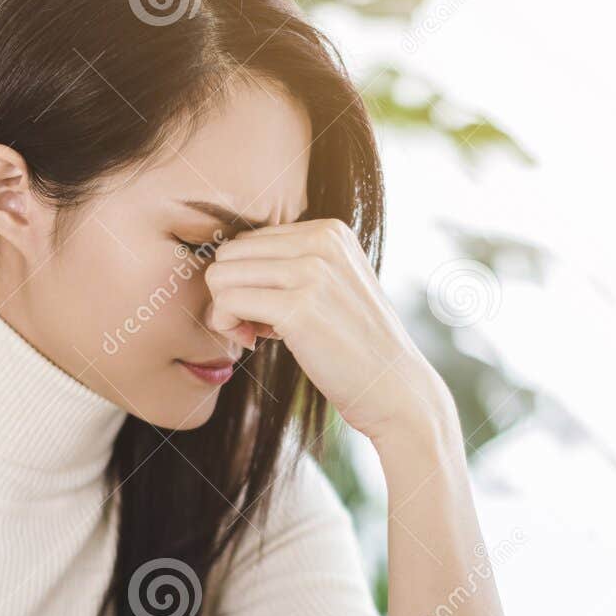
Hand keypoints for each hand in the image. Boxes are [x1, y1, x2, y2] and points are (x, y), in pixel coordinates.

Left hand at [204, 219, 451, 444]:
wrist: (393, 385)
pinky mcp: (298, 307)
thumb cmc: (355, 343)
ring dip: (225, 309)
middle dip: (230, 290)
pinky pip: (227, 302)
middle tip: (252, 324)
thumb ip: (293, 264)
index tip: (266, 311)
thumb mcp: (333, 284)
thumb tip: (225, 263)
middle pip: (230, 253)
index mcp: (329, 230)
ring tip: (253, 333)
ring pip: (222, 274)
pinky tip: (253, 342)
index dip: (248, 278)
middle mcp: (321, 241)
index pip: (251, 240)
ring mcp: (311, 272)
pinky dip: (226, 325)